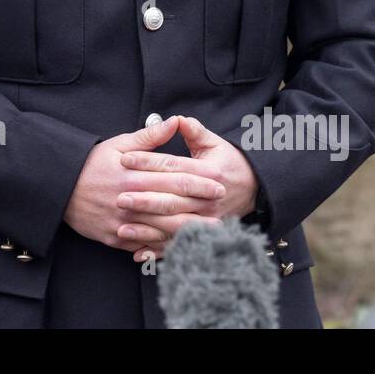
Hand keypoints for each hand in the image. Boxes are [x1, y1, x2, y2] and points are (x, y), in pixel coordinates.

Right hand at [63, 115, 225, 253]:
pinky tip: (179, 247)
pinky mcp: (113, 237)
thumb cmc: (90, 163)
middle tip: (222, 210)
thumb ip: (148, 137)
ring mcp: (122, 222)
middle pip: (172, 205)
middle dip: (200, 208)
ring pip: (160, 229)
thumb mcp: (118, 144)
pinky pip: (142, 244)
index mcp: (134, 175)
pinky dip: (161, 247)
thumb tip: (173, 122)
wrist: (57, 187)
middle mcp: (130, 200)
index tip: (218, 185)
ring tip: (209, 234)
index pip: (174, 178)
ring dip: (187, 232)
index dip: (198, 182)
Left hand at [118, 115, 258, 262]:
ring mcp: (206, 220)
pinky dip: (158, 251)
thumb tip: (178, 119)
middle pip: (171, 199)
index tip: (124, 159)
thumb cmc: (229, 162)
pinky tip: (138, 254)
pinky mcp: (203, 235)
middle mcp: (207, 199)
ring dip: (147, 229)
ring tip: (122, 228)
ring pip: (172, 226)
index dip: (148, 162)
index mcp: (208, 172)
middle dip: (144, 200)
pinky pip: (178, 244)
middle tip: (119, 198)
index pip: (173, 166)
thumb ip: (195, 131)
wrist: (254, 188)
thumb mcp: (215, 143)